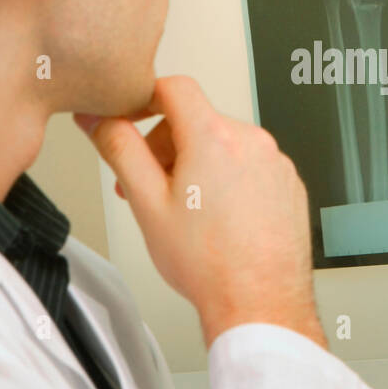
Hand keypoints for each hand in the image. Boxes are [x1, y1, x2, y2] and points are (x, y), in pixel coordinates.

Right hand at [74, 76, 325, 349]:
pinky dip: (229, 182)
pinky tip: (218, 220)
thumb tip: (98, 119)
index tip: (132, 119)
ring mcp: (276, 162)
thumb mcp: (146, 203)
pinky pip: (250, 167)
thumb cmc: (209, 262)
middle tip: (150, 188)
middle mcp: (252, 141)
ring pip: (225, 146)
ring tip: (186, 212)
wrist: (260, 301)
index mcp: (214, 137)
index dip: (145, 98)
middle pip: (198, 121)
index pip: (175, 87)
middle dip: (167, 147)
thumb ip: (118, 149)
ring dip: (198, 166)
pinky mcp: (289, 184)